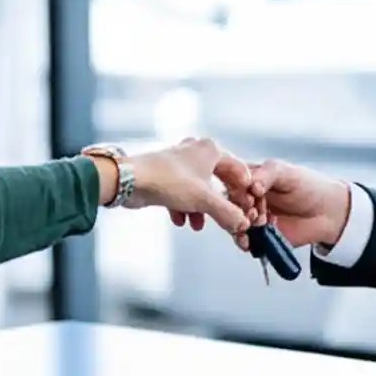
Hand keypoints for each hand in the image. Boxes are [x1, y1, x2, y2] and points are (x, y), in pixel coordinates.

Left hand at [111, 138, 253, 233]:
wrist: (129, 180)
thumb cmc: (168, 181)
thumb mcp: (204, 200)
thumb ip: (227, 214)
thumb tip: (242, 225)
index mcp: (211, 150)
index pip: (239, 170)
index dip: (244, 192)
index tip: (246, 210)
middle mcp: (197, 151)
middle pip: (218, 181)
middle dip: (221, 204)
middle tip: (227, 219)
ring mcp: (180, 163)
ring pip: (199, 190)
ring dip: (201, 210)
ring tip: (198, 225)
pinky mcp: (166, 175)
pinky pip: (182, 193)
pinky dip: (184, 208)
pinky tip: (181, 221)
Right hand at [221, 158, 350, 251]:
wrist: (328, 212)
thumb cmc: (309, 186)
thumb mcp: (286, 172)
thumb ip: (267, 174)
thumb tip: (252, 185)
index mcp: (252, 177)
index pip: (232, 181)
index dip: (236, 189)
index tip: (248, 194)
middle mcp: (249, 197)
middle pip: (230, 204)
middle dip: (239, 209)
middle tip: (254, 212)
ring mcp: (253, 217)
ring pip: (234, 222)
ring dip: (240, 225)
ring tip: (255, 224)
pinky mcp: (259, 236)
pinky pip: (245, 240)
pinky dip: (244, 241)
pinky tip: (250, 240)